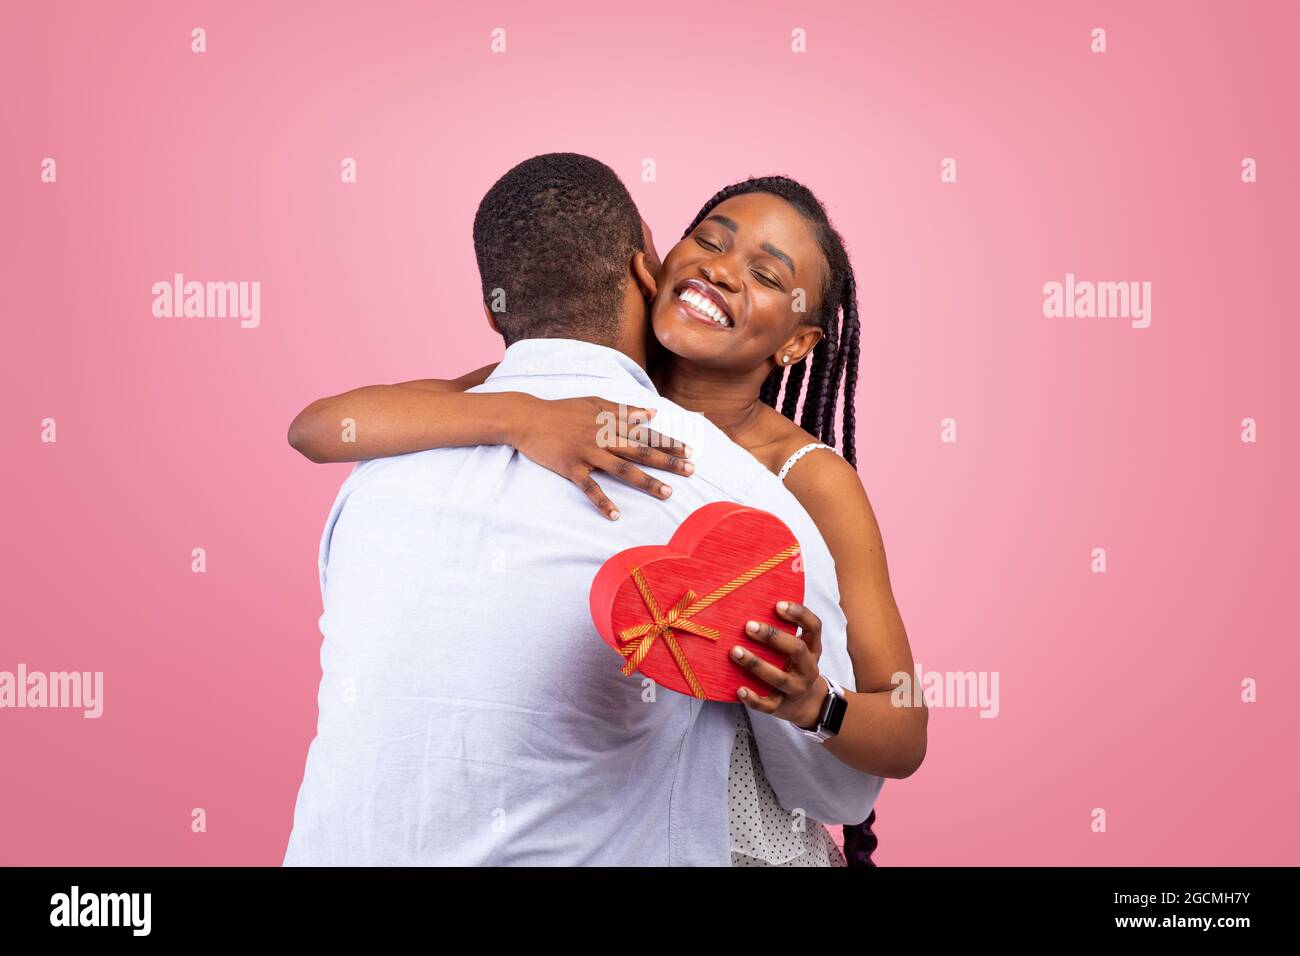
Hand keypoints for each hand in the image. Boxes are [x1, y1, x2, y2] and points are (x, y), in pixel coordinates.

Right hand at [509, 395, 693, 519]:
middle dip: (668, 461)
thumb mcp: (594, 402)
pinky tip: (616, 515)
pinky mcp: (571, 467)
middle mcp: (603, 437)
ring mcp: (587, 453)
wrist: (527, 417)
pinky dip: (602, 501)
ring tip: (667, 493)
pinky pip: (589, 487)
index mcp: (610, 422)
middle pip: (641, 451)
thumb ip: (622, 410)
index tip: (690, 451)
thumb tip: (651, 413)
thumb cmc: (562, 410)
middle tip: (691, 471)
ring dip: (646, 481)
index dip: (668, 442)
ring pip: (622, 469)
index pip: (645, 434)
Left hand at [732, 601, 827, 729]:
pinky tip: (739, 689)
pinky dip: (753, 698)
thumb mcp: (801, 649)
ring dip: (755, 664)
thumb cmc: (795, 666)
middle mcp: (808, 668)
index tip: (778, 605)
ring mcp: (795, 688)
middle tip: (749, 626)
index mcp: (813, 649)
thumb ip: (786, 630)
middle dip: (772, 637)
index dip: (799, 614)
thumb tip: (756, 601)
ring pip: (778, 677)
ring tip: (735, 651)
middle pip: (796, 650)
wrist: (808, 705)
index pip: (813, 627)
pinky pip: (767, 705)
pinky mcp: (781, 707)